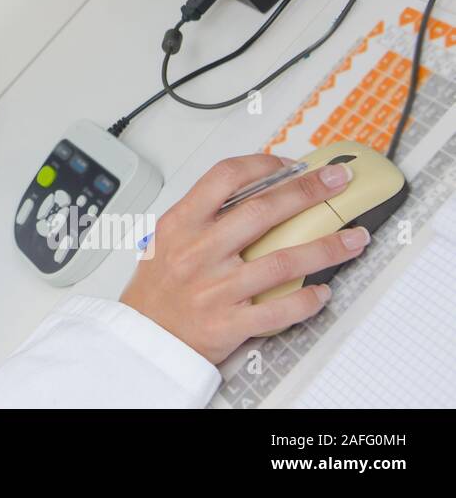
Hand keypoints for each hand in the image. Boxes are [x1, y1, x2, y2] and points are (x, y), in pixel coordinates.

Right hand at [119, 153, 366, 363]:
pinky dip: (307, 300)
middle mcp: (199, 252)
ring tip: (354, 237)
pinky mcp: (229, 323)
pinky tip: (323, 291)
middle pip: (263, 211)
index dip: (264, 165)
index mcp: (181, 224)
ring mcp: (216, 288)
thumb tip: (258, 191)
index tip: (292, 164)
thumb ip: (205, 215)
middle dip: (308, 191)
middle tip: (337, 181)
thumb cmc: (159, 286)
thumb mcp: (169, 238)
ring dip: (326, 247)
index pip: (225, 178)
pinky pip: (279, 310)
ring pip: (282, 261)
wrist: (146, 336)